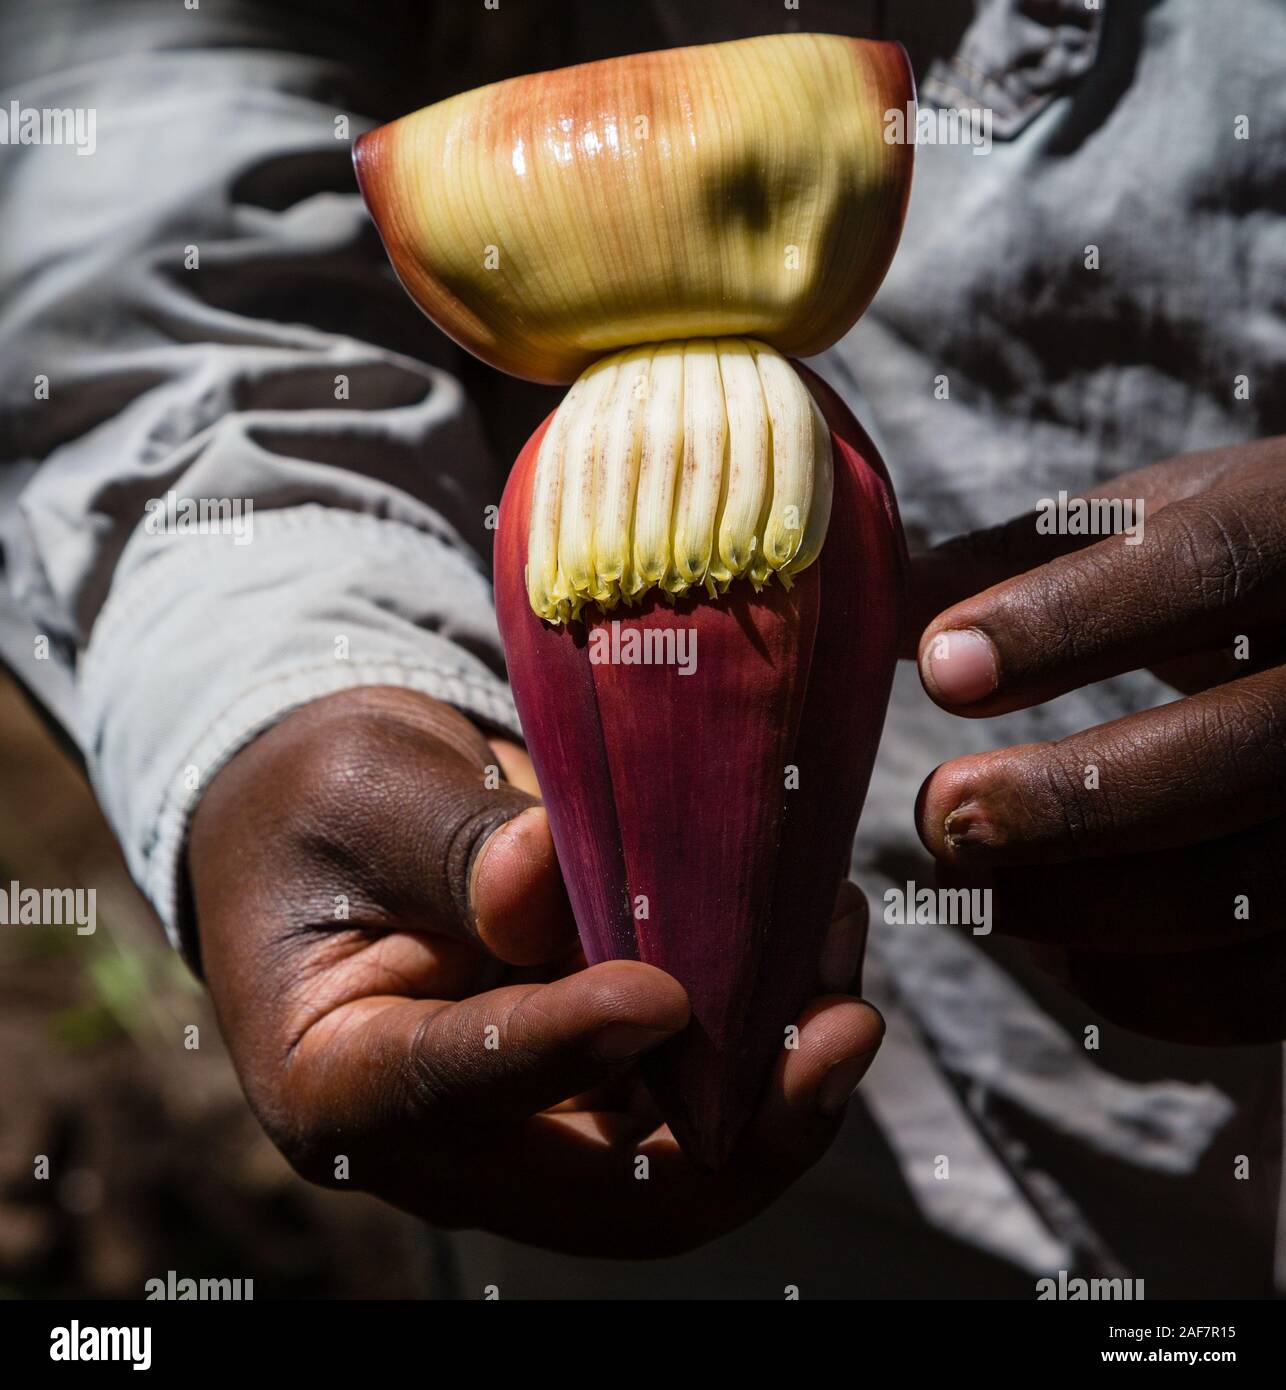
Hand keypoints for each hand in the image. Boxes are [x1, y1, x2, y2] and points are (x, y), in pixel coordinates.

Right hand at [188, 686, 881, 1256]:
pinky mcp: (592, 1090)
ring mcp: (527, 1127)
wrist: (335, 823)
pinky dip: (767, 1041)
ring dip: (778, 1079)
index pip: (453, 1086)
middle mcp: (442, 1141)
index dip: (560, 1045)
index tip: (660, 994)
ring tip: (844, 959)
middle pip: (602, 1188)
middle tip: (838, 1025)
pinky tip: (818, 946)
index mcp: (336, 1080)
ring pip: (677, 1162)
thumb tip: (537, 876)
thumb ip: (449, 845)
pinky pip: (695, 1101)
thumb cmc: (324, 802)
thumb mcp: (365, 795)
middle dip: (736, 1119)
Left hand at [908, 438, 1285, 1043]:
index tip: (939, 670)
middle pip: (1239, 753)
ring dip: (1076, 902)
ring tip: (959, 876)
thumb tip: (862, 611)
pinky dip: (1132, 980)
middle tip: (938, 813)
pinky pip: (1254, 984)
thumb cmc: (1230, 561)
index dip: (1064, 624)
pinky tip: (1043, 940)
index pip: (1206, 565)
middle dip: (1067, 802)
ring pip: (1244, 886)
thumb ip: (1016, 560)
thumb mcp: (1147, 521)